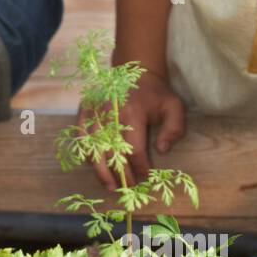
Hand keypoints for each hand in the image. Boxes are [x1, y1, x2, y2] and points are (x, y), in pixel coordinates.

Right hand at [87, 68, 186, 190]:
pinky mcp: (84, 110)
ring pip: (94, 148)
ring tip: (109, 185)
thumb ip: (174, 129)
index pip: (135, 150)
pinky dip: (87, 153)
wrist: (134, 69)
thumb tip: (161, 150)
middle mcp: (110, 113)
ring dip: (101, 170)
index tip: (145, 178)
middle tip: (127, 187)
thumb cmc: (155, 92)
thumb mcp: (174, 107)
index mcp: (133, 112)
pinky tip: (94, 165)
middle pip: (112, 153)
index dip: (140, 168)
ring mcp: (94, 111)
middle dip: (120, 174)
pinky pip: (82, 137)